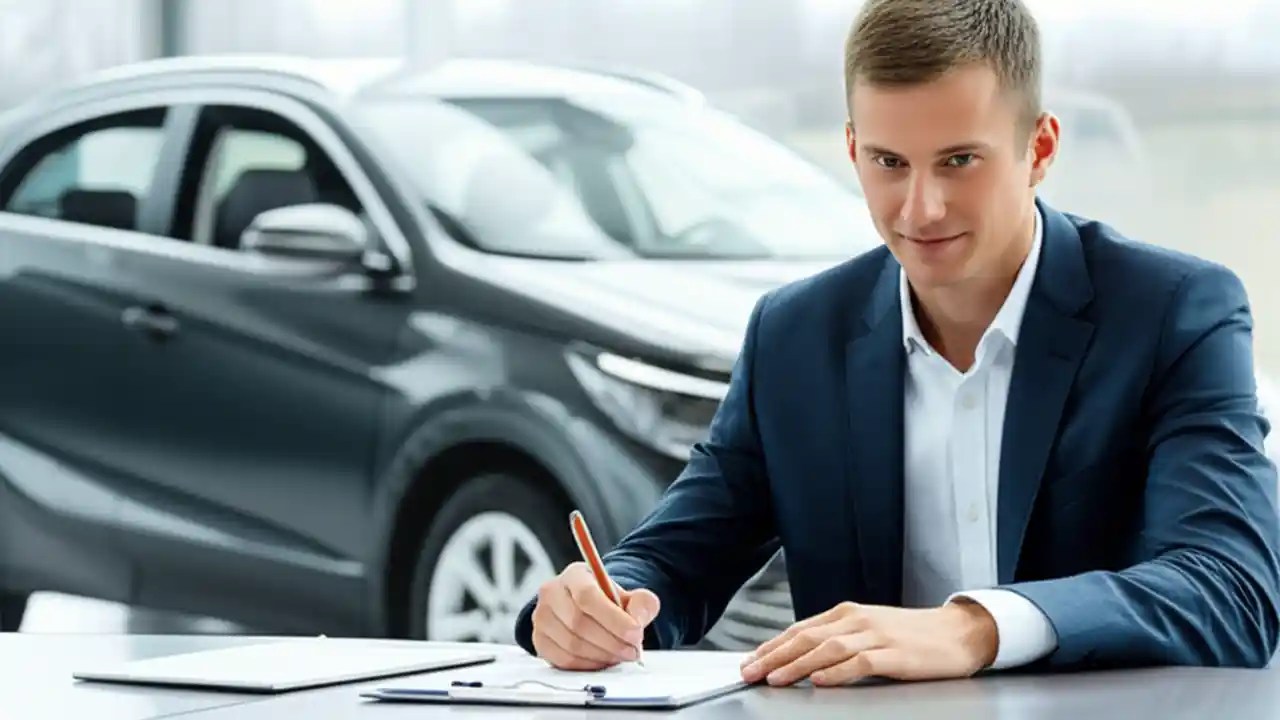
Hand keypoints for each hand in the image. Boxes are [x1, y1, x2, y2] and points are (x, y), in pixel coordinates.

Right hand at [531, 562, 660, 670]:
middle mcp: (551, 592)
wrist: (586, 611)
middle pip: (579, 622)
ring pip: (572, 644)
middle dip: (611, 641)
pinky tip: (604, 660)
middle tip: (633, 651)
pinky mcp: (540, 641)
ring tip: (621, 655)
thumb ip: (642, 604)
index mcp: (575, 575)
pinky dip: (589, 664)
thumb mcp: (630, 596)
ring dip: (602, 655)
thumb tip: (637, 621)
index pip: (588, 596)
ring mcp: (541, 618)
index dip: (613, 619)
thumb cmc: (608, 603)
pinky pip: (564, 660)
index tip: (635, 633)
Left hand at [739, 600, 997, 685]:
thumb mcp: (869, 630)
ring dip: (798, 665)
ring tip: (776, 679)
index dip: (773, 646)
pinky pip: (861, 663)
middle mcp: (858, 620)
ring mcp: (877, 636)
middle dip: (775, 656)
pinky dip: (838, 672)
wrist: (957, 633)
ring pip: (828, 648)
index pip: (801, 629)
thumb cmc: (910, 635)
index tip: (750, 661)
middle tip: (751, 672)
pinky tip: (820, 681)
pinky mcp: (895, 655)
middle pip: (807, 637)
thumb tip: (801, 658)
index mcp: (848, 613)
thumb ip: (838, 639)